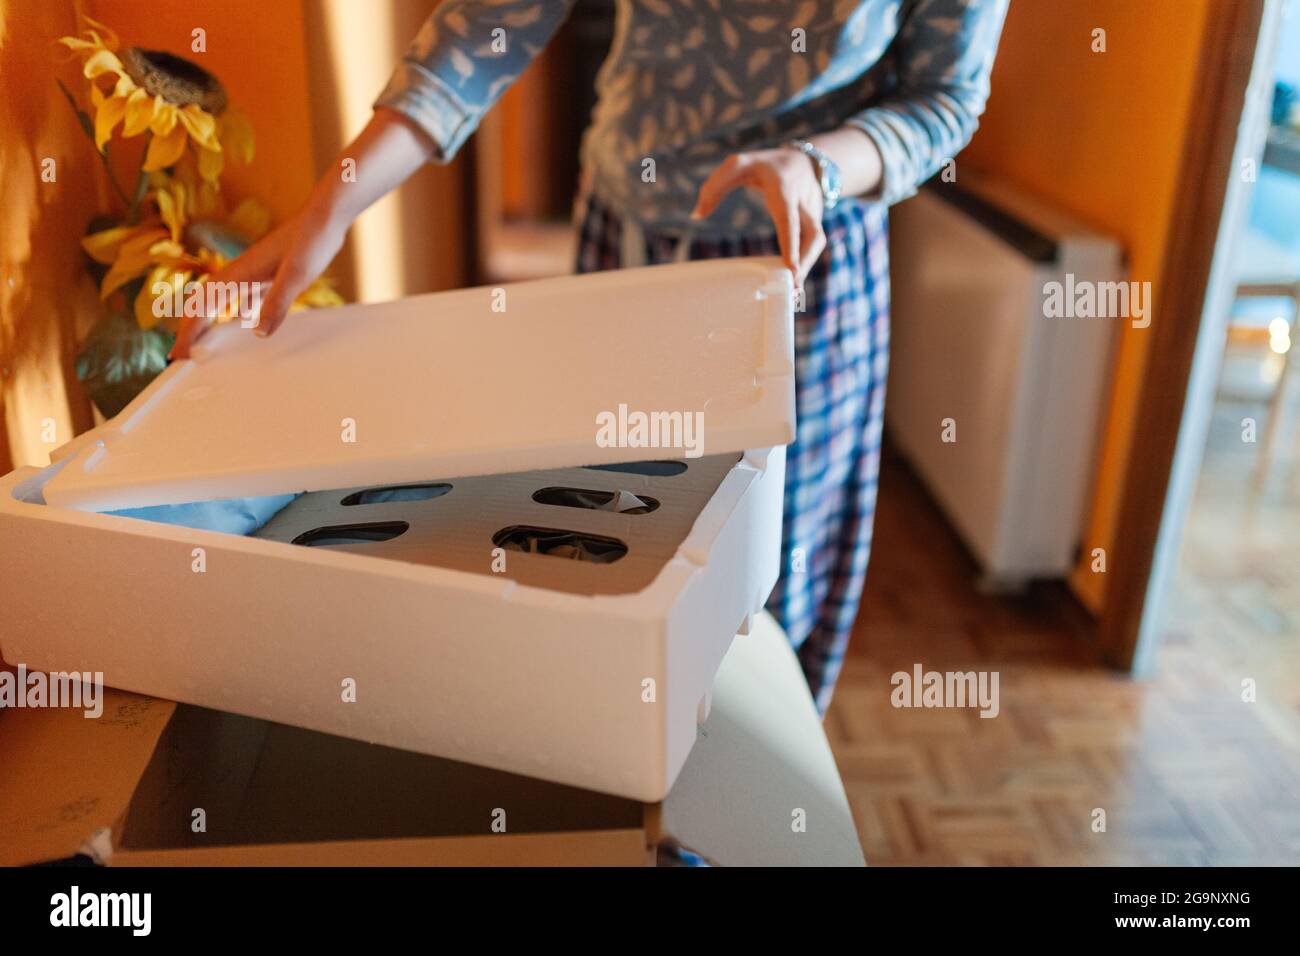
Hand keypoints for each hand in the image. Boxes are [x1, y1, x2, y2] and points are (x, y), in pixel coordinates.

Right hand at [167, 201, 346, 358]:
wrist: (326, 217)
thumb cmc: (311, 242)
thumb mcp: (296, 276)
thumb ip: (277, 303)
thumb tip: (257, 333)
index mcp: (239, 274)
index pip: (202, 307)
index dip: (188, 332)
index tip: (180, 355)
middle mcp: (240, 273)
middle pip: (204, 304)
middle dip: (191, 330)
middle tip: (182, 356)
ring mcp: (254, 273)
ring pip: (222, 301)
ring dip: (211, 322)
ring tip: (207, 345)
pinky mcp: (270, 274)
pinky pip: (245, 298)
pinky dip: (239, 314)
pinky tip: (247, 325)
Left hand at [692, 147, 826, 288]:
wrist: (804, 162)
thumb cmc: (764, 165)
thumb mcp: (739, 165)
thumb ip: (715, 187)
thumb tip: (696, 215)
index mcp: (784, 187)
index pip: (788, 217)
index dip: (790, 241)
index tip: (791, 266)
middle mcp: (803, 201)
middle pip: (812, 234)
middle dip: (804, 261)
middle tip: (793, 286)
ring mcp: (814, 213)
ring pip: (817, 242)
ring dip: (806, 266)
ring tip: (793, 291)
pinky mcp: (816, 224)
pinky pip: (813, 246)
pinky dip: (805, 263)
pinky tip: (793, 281)